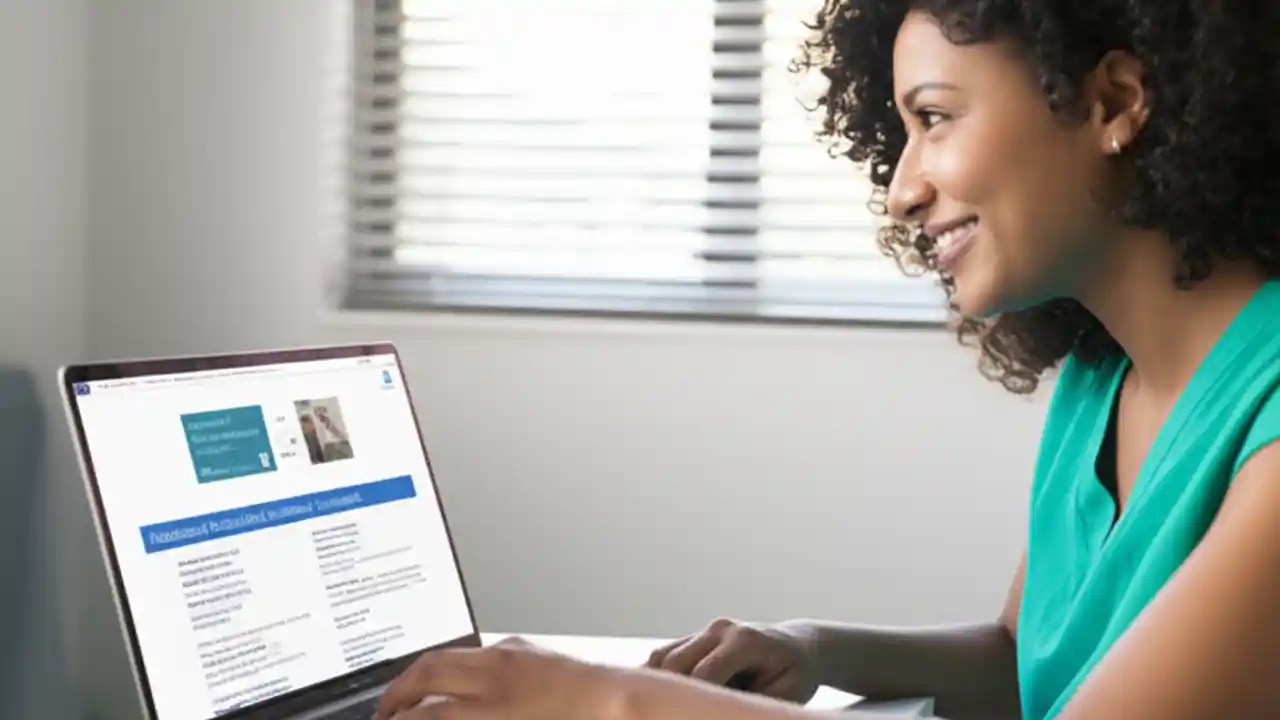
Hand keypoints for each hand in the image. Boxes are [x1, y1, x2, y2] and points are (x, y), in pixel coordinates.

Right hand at [373, 637, 626, 719]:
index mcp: (495, 710)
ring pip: (446, 655)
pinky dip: (453, 664)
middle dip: (396, 695)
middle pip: (425, 675)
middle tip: (385, 713)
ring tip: (405, 695)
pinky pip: (475, 651)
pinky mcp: (523, 648)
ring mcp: (510, 656)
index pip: (425, 715)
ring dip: (418, 674)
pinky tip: (451, 680)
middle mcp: (498, 677)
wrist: (625, 707)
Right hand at [645, 618, 819, 703]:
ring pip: (661, 657)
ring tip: (661, 707)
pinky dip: (657, 677)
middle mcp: (720, 629)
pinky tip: (661, 697)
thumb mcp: (784, 695)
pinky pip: (663, 656)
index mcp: (745, 640)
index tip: (687, 715)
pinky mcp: (694, 638)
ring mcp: (705, 630)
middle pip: (675, 662)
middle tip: (669, 713)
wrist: (799, 646)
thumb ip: (750, 702)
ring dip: (657, 684)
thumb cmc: (796, 675)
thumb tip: (719, 710)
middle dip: (669, 693)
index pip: (705, 673)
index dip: (693, 701)